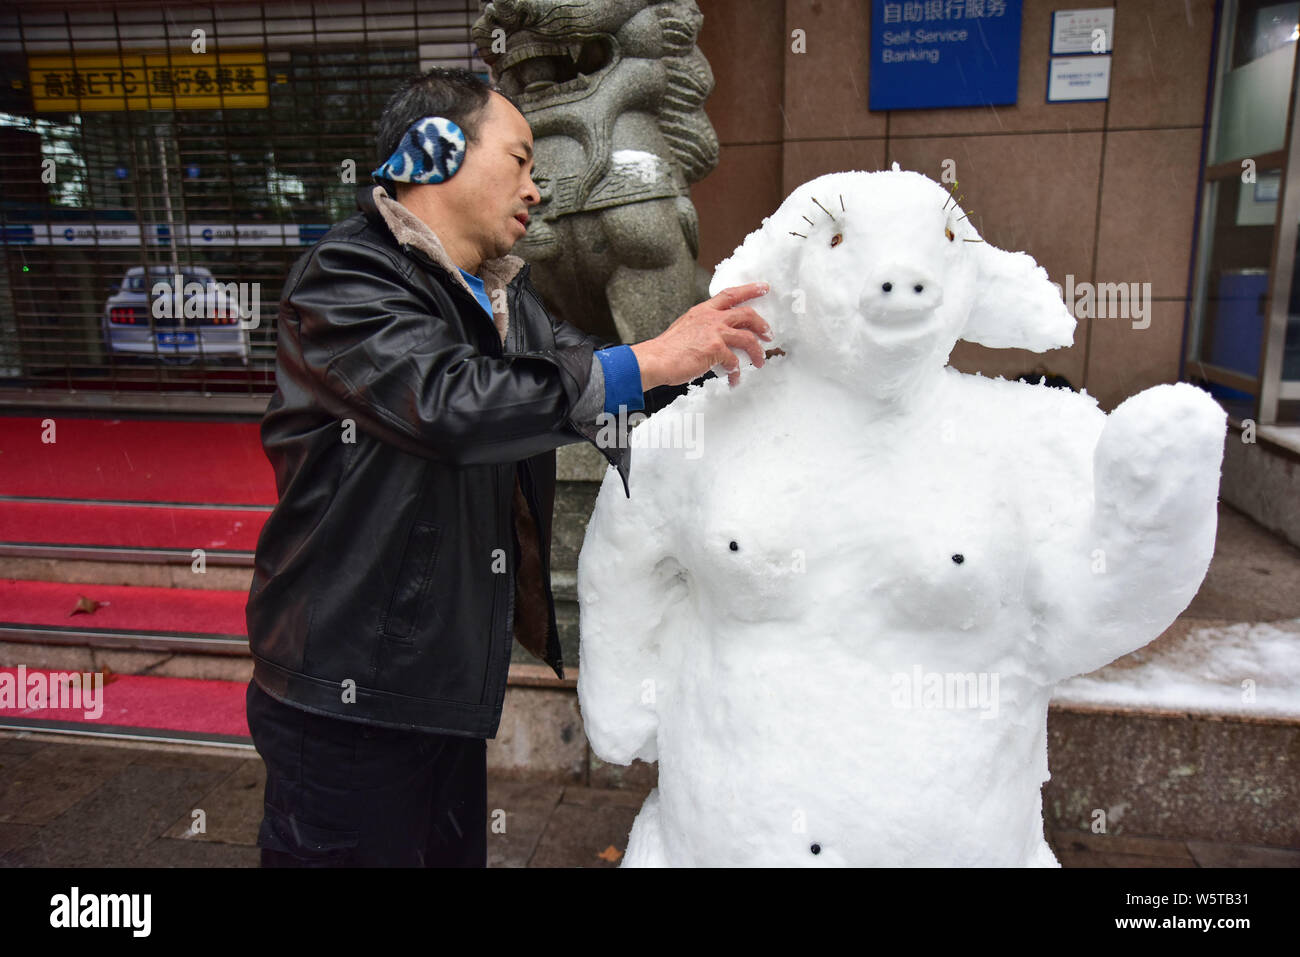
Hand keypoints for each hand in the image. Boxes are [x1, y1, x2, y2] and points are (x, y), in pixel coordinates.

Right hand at [630, 283, 771, 388]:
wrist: (655, 360)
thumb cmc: (667, 349)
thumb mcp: (685, 327)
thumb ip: (702, 327)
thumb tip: (715, 338)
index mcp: (703, 310)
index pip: (730, 294)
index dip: (750, 290)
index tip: (764, 287)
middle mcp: (711, 318)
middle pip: (747, 314)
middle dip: (762, 324)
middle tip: (769, 334)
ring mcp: (715, 332)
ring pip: (748, 339)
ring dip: (757, 352)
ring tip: (760, 362)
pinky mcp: (715, 350)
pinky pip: (735, 362)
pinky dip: (736, 373)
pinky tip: (733, 380)